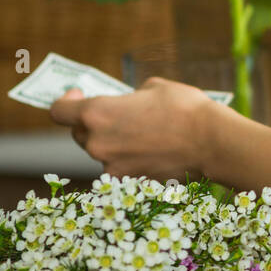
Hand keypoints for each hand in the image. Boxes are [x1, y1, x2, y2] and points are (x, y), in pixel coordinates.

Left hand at [49, 77, 218, 182]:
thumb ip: (128, 98)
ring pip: (102, 151)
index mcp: (98, 113)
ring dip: (115, 142)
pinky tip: (154, 150)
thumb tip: (126, 106)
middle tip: (120, 115)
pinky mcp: (128, 182)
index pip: (58, 112)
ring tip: (145, 133)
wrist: (211, 142)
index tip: (79, 95)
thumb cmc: (184, 107)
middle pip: (79, 133)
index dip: (66, 101)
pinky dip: (131, 159)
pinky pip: (120, 167)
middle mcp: (97, 142)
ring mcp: (111, 166)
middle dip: (94, 123)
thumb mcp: (153, 87)